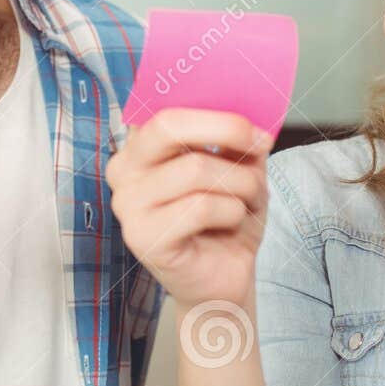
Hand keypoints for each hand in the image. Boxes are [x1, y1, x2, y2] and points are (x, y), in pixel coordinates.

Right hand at [107, 108, 270, 311]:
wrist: (223, 280)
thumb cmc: (226, 219)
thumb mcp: (236, 168)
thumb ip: (234, 138)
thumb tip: (253, 112)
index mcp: (139, 146)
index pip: (163, 105)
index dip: (208, 104)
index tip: (250, 116)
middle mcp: (124, 169)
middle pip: (168, 125)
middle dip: (225, 128)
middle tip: (260, 143)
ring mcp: (128, 204)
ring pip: (196, 169)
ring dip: (241, 183)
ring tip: (250, 199)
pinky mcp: (142, 237)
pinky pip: (200, 208)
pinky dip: (232, 212)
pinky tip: (232, 224)